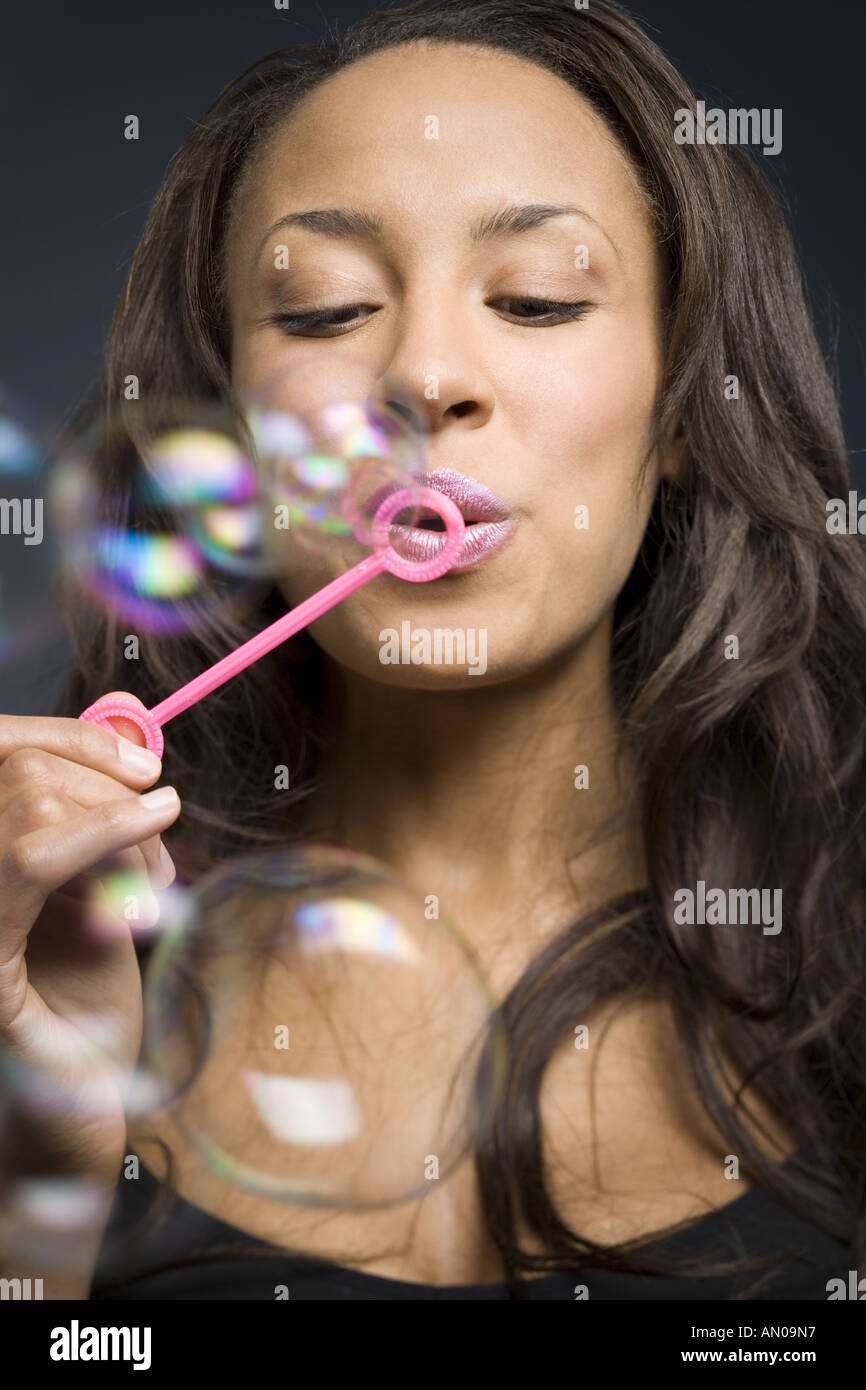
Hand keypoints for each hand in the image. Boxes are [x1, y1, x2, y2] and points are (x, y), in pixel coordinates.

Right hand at [0, 693, 180, 1180]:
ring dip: (119, 822)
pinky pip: (36, 856)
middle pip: (18, 768)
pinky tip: (155, 838)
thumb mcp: (92, 900)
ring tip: (155, 882)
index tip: (141, 761)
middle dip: (106, 784)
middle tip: (160, 825)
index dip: (65, 739)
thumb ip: (92, 835)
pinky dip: (109, 833)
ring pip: (34, 801)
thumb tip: (131, 763)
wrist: (71, 1110)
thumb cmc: (82, 1008)